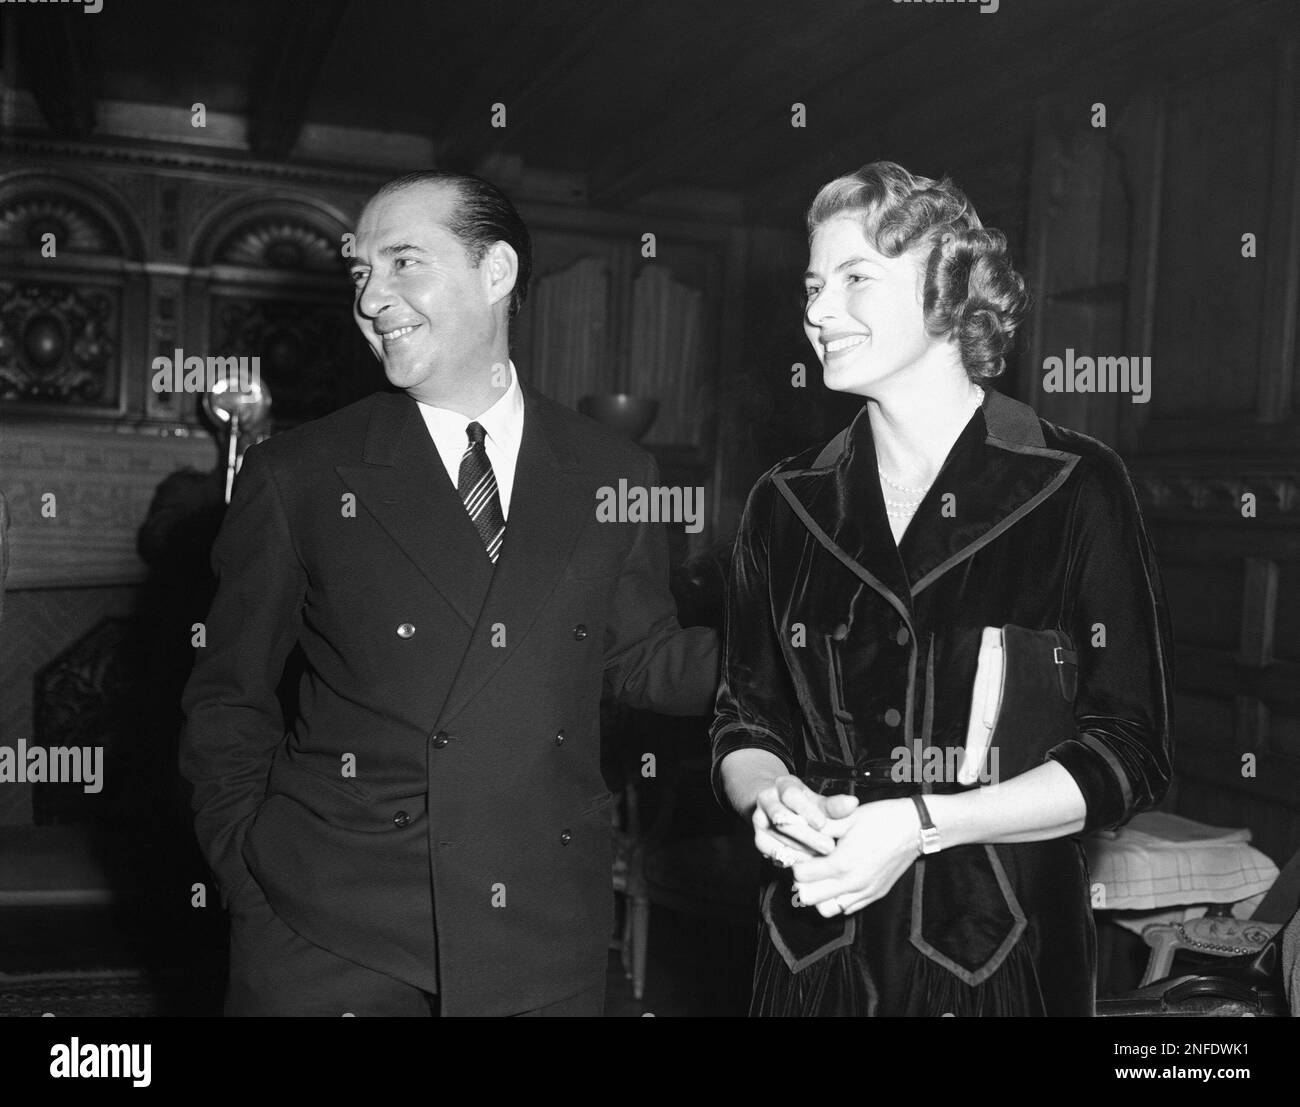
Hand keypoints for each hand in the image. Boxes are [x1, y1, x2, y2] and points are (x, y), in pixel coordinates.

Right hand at [752, 775, 858, 866]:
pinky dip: (791, 858)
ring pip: (779, 838)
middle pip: (783, 820)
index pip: (791, 796)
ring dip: (801, 849)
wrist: (776, 807)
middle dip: (807, 835)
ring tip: (822, 857)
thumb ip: (833, 805)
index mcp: (782, 785)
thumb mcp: (817, 800)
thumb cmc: (803, 804)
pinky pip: (774, 852)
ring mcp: (759, 820)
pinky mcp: (758, 839)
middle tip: (829, 847)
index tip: (822, 824)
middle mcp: (766, 801)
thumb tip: (852, 803)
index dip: (806, 810)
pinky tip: (807, 862)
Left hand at [791, 798, 919, 916]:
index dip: (797, 863)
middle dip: (803, 882)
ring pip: (827, 909)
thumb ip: (820, 826)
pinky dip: (837, 899)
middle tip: (808, 865)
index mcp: (842, 863)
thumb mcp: (847, 817)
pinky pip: (847, 908)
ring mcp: (865, 892)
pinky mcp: (875, 896)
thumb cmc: (881, 819)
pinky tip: (839, 880)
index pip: (801, 876)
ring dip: (819, 895)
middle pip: (808, 898)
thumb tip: (797, 826)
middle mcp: (852, 883)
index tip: (802, 853)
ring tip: (822, 875)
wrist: (914, 828)